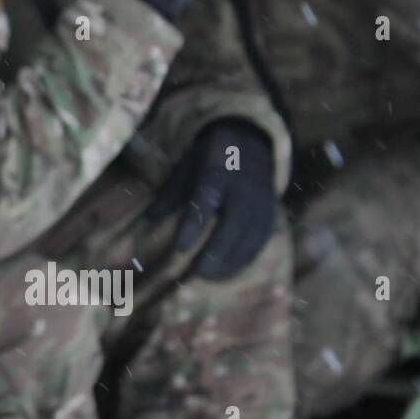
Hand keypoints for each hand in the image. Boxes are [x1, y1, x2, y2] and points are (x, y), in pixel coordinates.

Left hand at [145, 119, 276, 280]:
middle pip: (235, 221)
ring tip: (210, 278)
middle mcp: (244, 185)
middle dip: (218, 249)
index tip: (180, 248)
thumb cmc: (209, 156)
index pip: (207, 197)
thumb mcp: (186, 165)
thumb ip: (170, 192)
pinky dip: (246, 258)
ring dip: (233, 259)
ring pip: (252, 234)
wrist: (250, 140)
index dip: (195, 224)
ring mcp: (262, 199)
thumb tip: (148, 219)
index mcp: (219, 169)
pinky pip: (262, 238)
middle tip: (198, 272)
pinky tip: (229, 272)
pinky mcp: (271, 211)